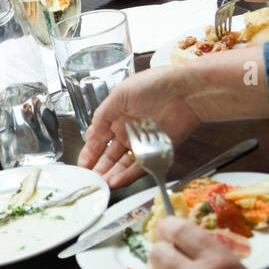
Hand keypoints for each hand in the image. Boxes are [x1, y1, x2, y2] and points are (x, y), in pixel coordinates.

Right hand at [78, 66, 201, 184]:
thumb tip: (90, 134)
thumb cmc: (154, 84)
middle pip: (109, 154)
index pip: (98, 138)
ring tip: (101, 184)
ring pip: (122, 163)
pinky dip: (127, 176)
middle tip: (89, 179)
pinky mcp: (156, 152)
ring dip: (111, 174)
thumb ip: (102, 115)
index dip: (89, 152)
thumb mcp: (119, 95)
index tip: (82, 165)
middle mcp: (127, 130)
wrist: (186, 91)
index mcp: (116, 116)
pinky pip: (139, 167)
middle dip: (98, 167)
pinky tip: (116, 181)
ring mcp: (142, 142)